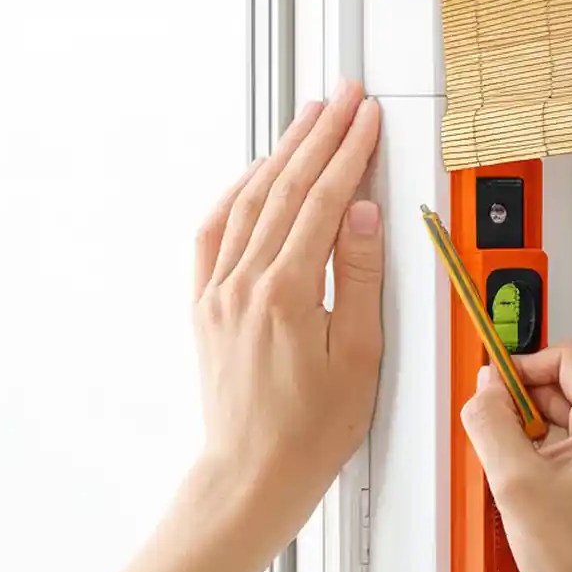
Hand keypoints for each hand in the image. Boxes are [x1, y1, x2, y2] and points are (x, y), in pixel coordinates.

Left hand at [99, 80, 381, 571]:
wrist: (253, 474)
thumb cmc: (309, 431)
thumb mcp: (357, 357)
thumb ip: (359, 277)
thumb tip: (362, 214)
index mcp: (286, 295)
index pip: (323, 201)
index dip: (349, 152)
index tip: (366, 117)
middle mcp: (243, 284)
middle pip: (284, 188)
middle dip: (318, 134)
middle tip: (343, 97)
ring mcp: (218, 291)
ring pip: (248, 201)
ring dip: (280, 153)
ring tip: (307, 118)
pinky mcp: (205, 304)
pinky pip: (215, 231)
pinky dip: (237, 194)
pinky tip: (255, 176)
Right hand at [461, 341, 571, 571]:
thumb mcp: (516, 483)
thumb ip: (492, 423)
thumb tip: (485, 388)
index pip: (571, 357)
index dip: (526, 365)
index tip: (496, 383)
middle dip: (527, 400)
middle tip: (497, 424)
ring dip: (538, 425)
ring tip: (515, 459)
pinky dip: (553, 446)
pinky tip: (533, 475)